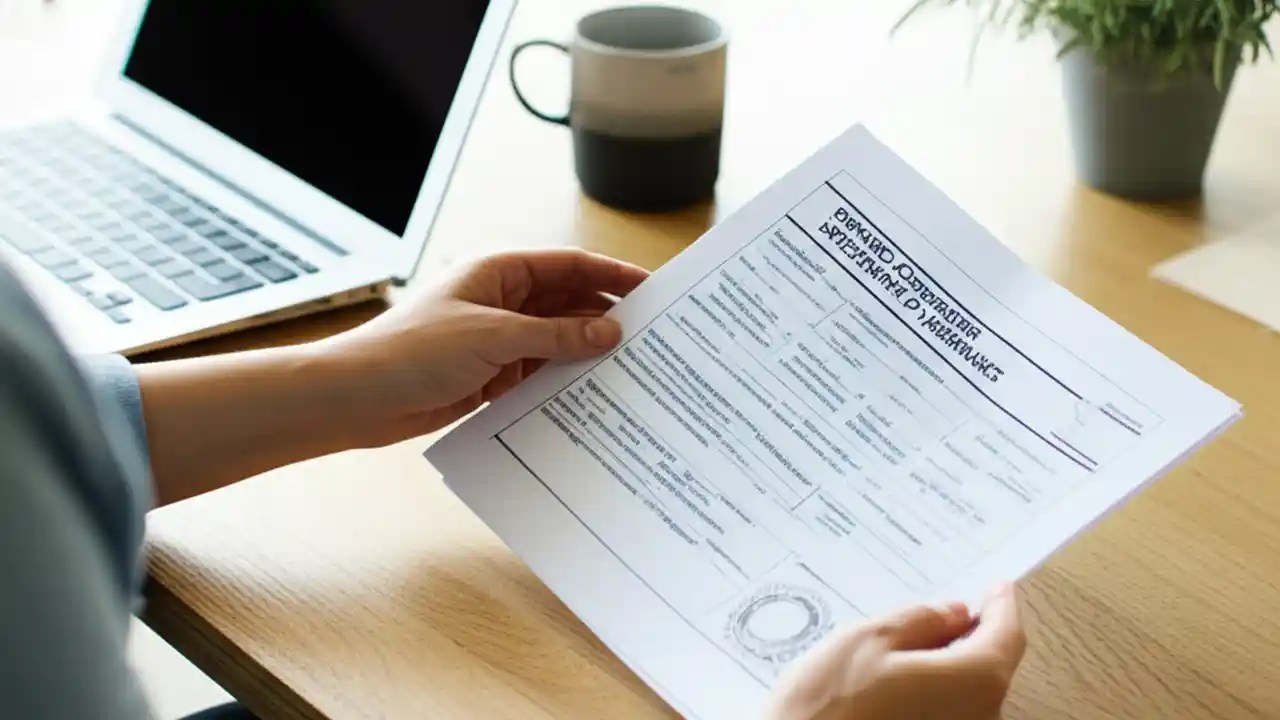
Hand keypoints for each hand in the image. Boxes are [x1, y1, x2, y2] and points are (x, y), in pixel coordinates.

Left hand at [320, 248, 648, 445]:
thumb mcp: (493, 339)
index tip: (654, 290)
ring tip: (632, 370)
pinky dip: (564, 382)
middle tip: (653, 337)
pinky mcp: (492, 374)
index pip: (571, 265)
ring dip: (587, 354)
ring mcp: (498, 338)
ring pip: (558, 341)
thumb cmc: (410, 351)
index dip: (614, 274)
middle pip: (570, 302)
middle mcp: (503, 300)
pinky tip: (593, 394)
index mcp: (500, 271)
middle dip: (607, 317)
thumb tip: (610, 332)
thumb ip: (556, 337)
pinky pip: (540, 373)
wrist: (357, 398)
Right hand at [764, 584, 1025, 719]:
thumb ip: (920, 621)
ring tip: (908, 647)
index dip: (1002, 605)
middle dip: (971, 634)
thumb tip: (952, 614)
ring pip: (967, 691)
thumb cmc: (830, 707)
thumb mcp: (870, 639)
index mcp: (973, 681)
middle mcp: (980, 716)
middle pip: (989, 665)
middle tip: (946, 610)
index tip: (998, 587)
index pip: (1006, 634)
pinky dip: (935, 691)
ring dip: (949, 665)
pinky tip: (899, 682)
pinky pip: (949, 711)